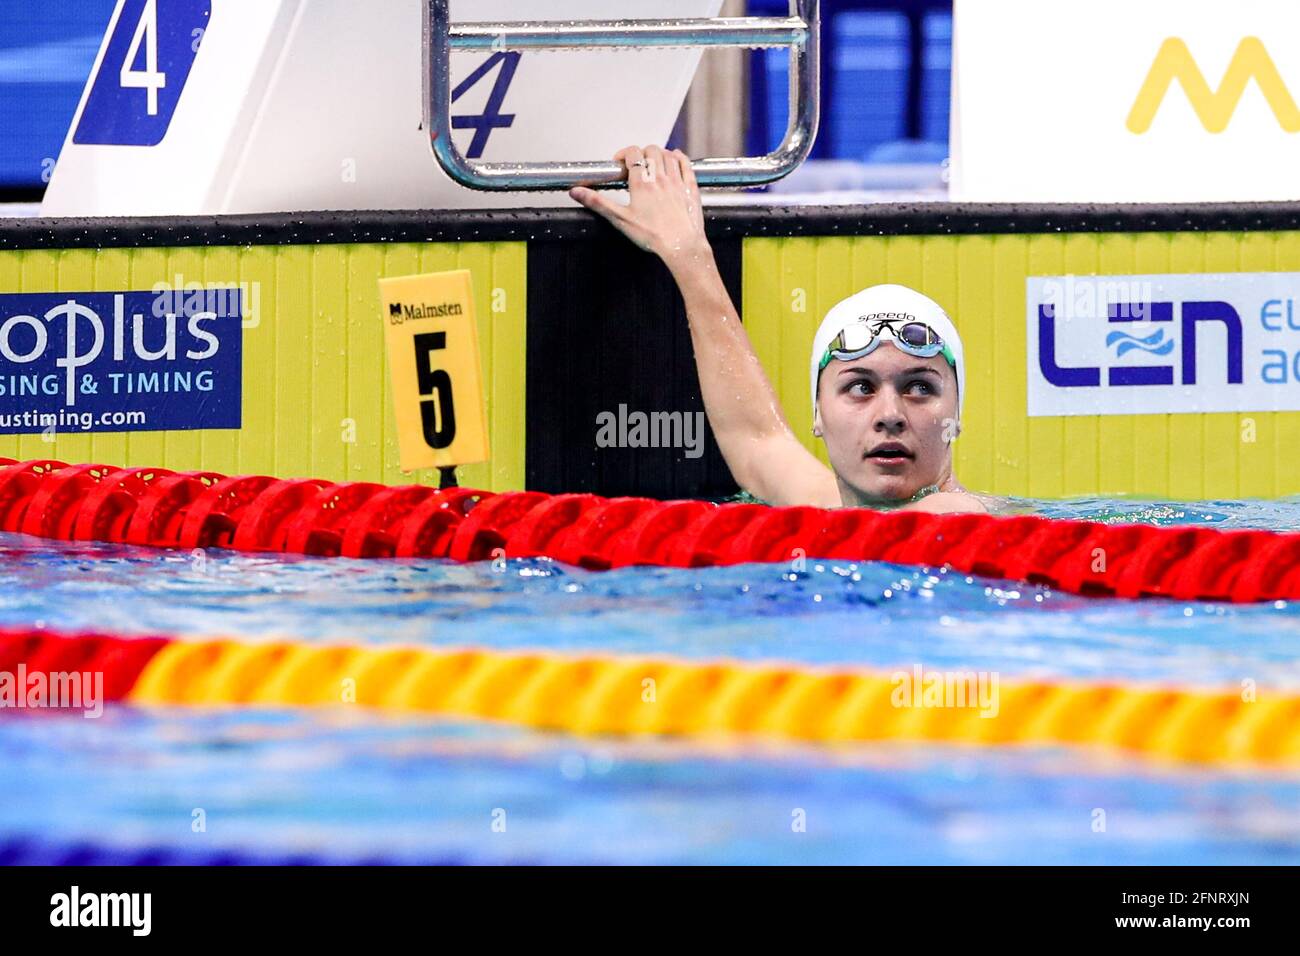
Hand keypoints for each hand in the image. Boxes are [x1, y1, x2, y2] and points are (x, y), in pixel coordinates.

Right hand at [569, 145, 709, 268]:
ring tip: (652, 163)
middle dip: (641, 153)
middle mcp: (660, 178)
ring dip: (659, 154)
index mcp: (642, 184)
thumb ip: (597, 203)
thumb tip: (577, 192)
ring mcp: (677, 182)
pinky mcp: (690, 188)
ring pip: (668, 155)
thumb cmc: (653, 236)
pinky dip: (679, 157)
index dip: (624, 153)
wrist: (681, 246)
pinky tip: (676, 157)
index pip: (633, 154)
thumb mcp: (620, 220)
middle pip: (651, 150)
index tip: (620, 162)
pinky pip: (686, 164)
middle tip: (635, 164)